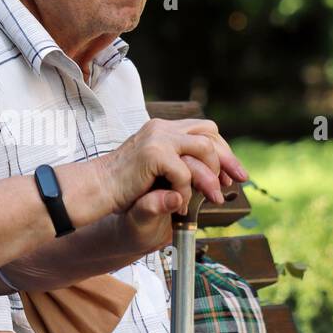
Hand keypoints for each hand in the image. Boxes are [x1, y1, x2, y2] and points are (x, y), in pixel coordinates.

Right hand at [101, 118, 246, 215]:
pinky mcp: (153, 153)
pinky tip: (180, 204)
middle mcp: (161, 128)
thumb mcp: (159, 176)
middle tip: (236, 183)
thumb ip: (181, 169)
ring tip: (211, 197)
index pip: (203, 130)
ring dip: (210, 176)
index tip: (232, 174)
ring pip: (204, 148)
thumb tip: (215, 175)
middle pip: (209, 133)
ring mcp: (157, 138)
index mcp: (162, 130)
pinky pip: (185, 172)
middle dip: (226, 159)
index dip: (222, 151)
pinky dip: (186, 191)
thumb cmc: (124, 188)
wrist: (96, 191)